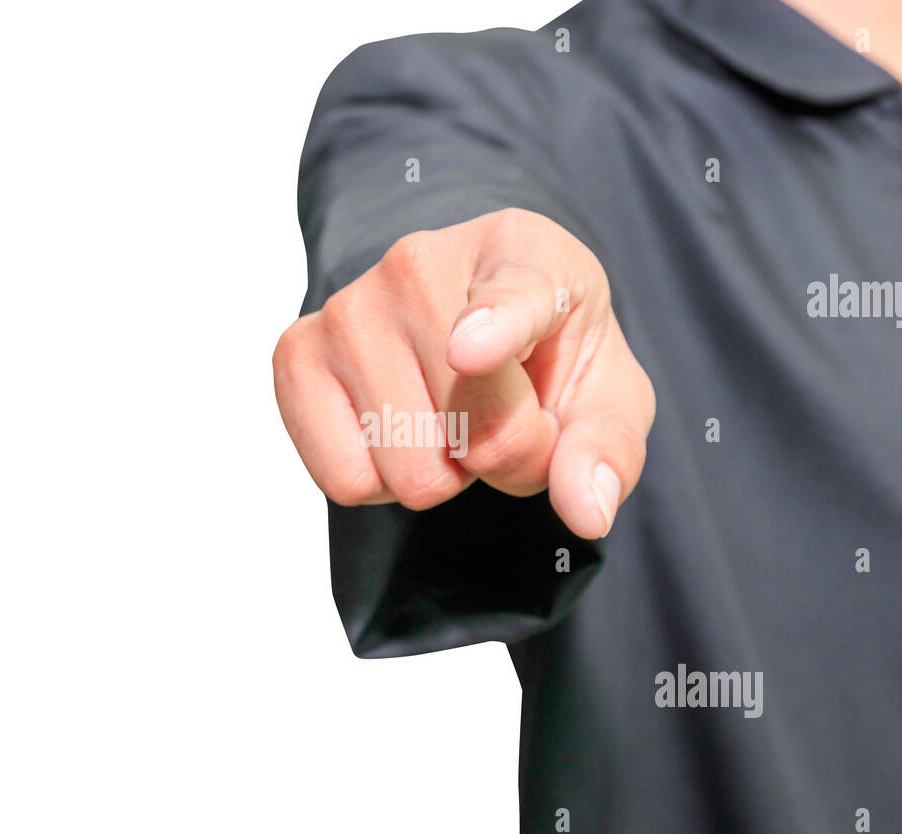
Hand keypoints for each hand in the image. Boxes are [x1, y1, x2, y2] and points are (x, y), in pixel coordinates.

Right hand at [273, 208, 654, 538]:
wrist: (469, 326)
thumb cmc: (546, 359)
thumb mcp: (605, 398)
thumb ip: (606, 450)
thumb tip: (585, 510)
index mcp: (525, 254)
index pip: (512, 297)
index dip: (494, 328)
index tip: (471, 351)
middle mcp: (421, 264)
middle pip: (477, 434)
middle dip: (502, 457)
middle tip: (499, 414)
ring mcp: (349, 307)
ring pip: (409, 470)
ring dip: (443, 472)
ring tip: (449, 419)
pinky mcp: (296, 353)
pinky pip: (343, 479)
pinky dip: (382, 484)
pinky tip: (401, 431)